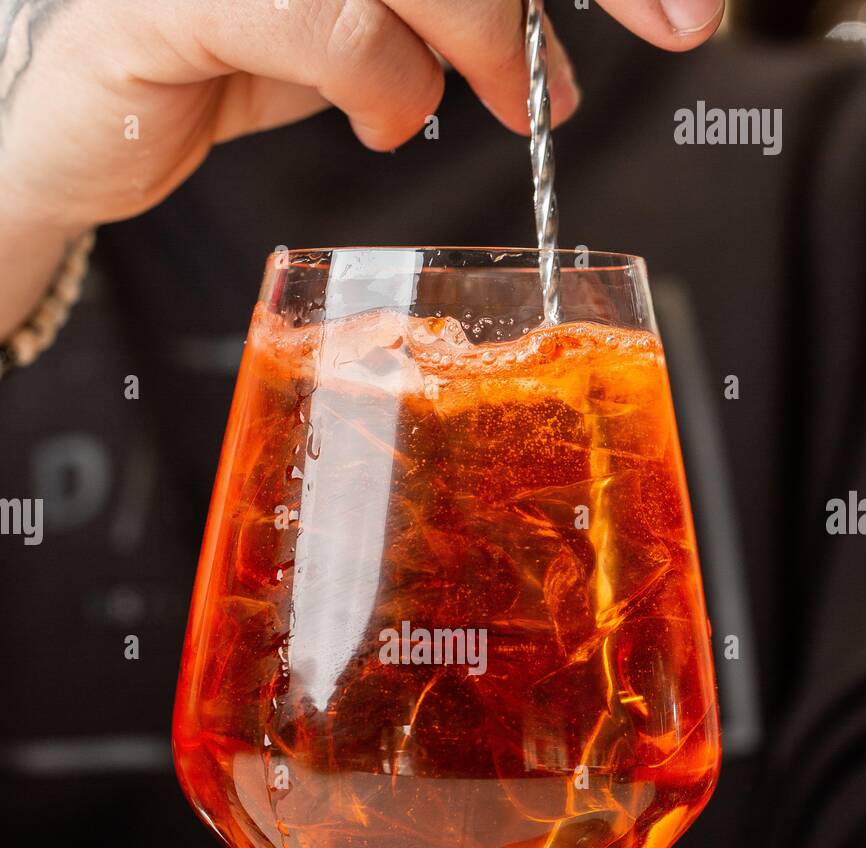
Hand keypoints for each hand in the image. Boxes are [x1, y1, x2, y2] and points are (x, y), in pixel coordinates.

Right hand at [0, 0, 725, 232]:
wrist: (93, 126)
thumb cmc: (220, 63)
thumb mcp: (358, 34)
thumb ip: (443, 25)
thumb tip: (548, 60)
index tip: (681, 12)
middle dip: (531, 9)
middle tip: (554, 91)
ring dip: (469, 47)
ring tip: (450, 105)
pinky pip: (325, 17)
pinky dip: (378, 79)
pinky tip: (377, 114)